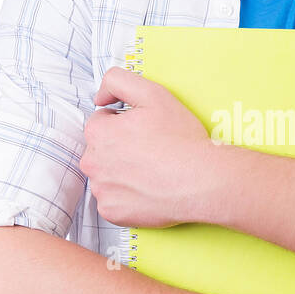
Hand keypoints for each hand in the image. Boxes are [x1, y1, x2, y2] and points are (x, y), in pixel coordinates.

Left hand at [79, 68, 214, 227]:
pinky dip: (127, 197)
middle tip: (149, 151)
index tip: (143, 131)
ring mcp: (101, 190)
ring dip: (121, 172)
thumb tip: (100, 97)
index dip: (123, 123)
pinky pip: (113, 200)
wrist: (202, 181)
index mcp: (98, 132)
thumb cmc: (180, 139)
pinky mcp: (111, 212)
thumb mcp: (153, 93)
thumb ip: (118, 81)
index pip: (101, 122)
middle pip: (100, 150)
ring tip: (151, 172)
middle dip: (119, 148)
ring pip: (106, 176)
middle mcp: (92, 162)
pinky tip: (148, 190)